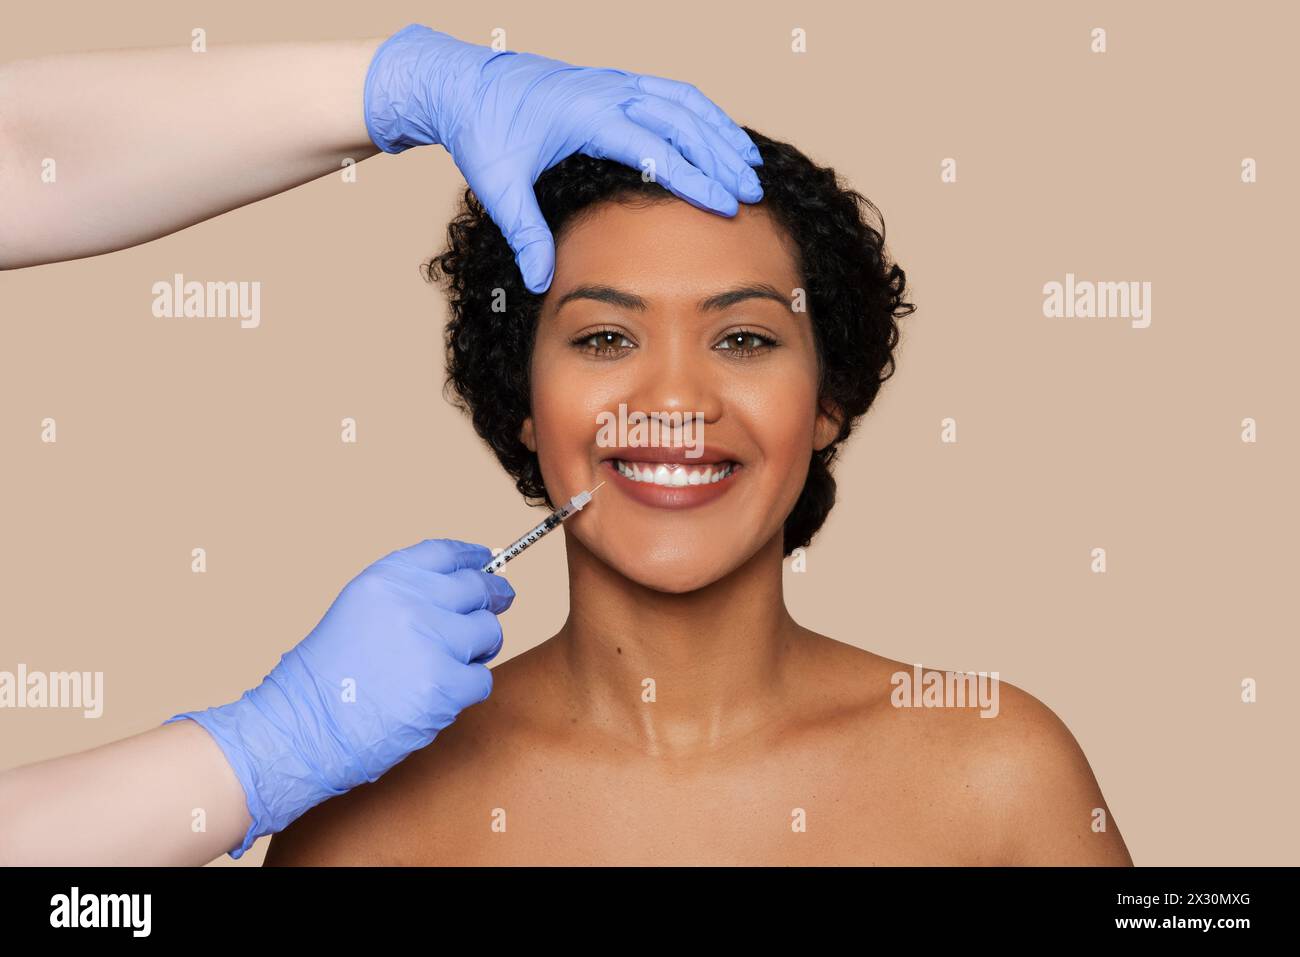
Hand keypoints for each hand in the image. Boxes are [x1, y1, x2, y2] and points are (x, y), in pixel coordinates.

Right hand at [164, 539, 513, 858]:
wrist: (302, 728)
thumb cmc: (324, 678)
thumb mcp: (358, 611)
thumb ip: (406, 595)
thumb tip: (462, 590)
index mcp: (386, 579)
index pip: (445, 554)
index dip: (473, 558)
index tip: (487, 561)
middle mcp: (412, 601)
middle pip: (477, 589)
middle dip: (493, 598)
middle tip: (501, 604)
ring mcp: (432, 642)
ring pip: (488, 633)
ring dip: (477, 649)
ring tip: (450, 664)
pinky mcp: (445, 685)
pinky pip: (481, 679)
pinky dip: (467, 689)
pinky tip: (439, 695)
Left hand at [363, 24, 764, 292]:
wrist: (463, 83)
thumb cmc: (481, 130)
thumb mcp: (499, 185)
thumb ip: (524, 233)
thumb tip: (541, 282)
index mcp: (587, 114)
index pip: (655, 146)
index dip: (693, 176)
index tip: (724, 203)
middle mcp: (609, 91)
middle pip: (681, 121)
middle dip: (720, 157)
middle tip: (751, 194)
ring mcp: (615, 82)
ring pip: (684, 101)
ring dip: (720, 132)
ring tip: (750, 166)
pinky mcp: (615, 82)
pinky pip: (671, 92)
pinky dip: (702, 114)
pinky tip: (719, 136)